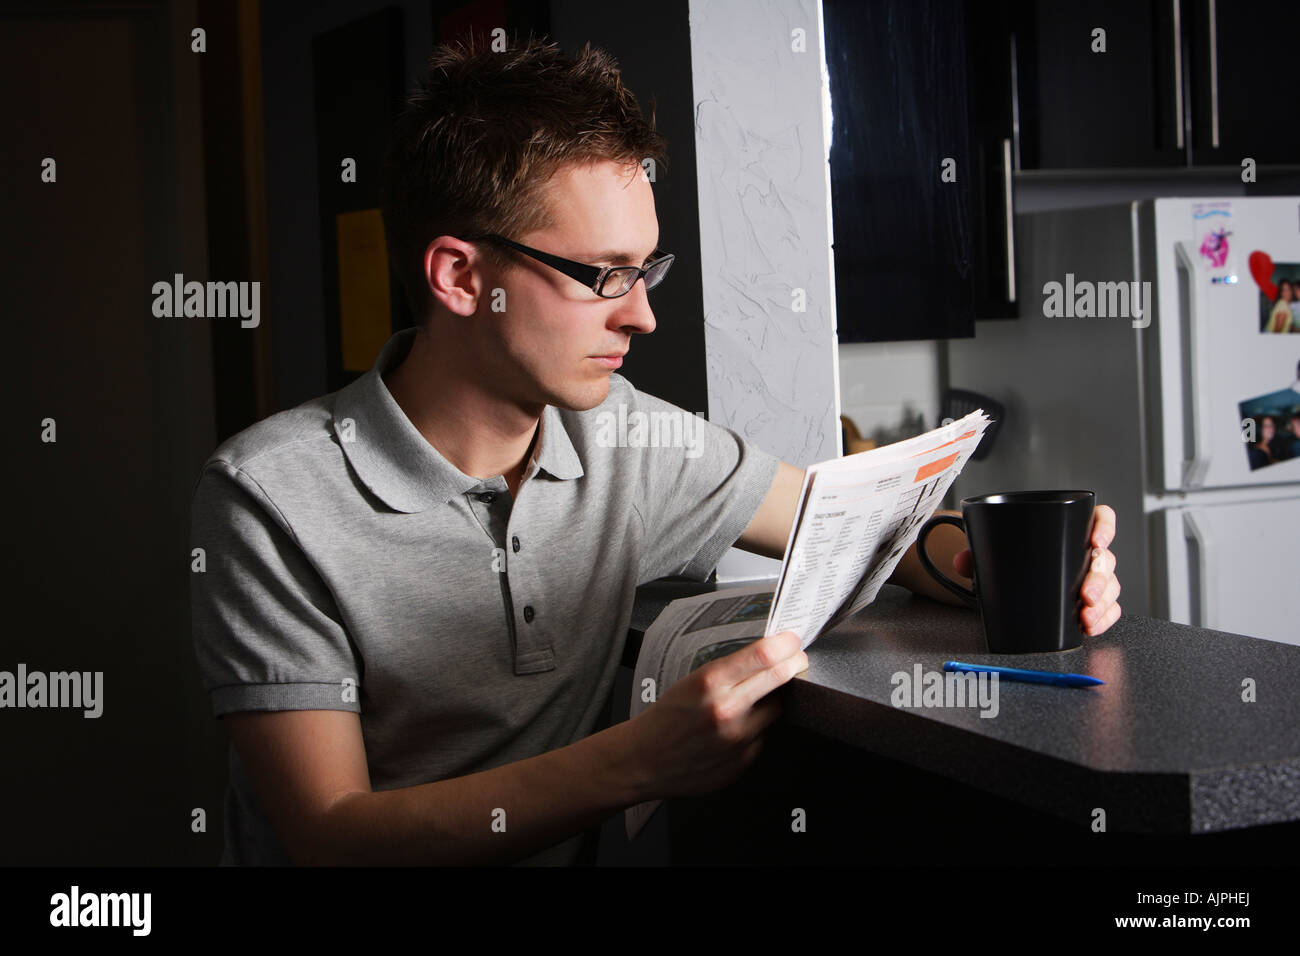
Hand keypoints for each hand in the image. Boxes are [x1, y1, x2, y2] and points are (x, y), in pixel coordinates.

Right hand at [628, 630, 806, 800]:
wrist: (643, 760)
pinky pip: (765, 736)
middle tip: (796, 659)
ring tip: (760, 696)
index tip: (792, 640)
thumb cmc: (666, 717)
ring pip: (778, 709)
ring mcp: (738, 739)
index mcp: (709, 683)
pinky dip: (759, 727)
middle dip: (795, 664)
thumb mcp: (690, 681)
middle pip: (781, 678)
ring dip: (776, 699)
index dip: (786, 644)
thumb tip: (768, 655)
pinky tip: (741, 726)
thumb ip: (729, 670)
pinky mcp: (743, 761)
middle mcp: (727, 710)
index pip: (764, 655)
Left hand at [952, 503, 1121, 636]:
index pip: (1100, 518)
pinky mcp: (1093, 602)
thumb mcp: (995, 551)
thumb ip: (977, 554)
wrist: (1009, 581)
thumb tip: (963, 561)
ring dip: (1103, 603)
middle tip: (1086, 594)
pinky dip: (1104, 619)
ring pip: (1111, 586)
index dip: (1105, 526)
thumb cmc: (1011, 558)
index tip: (1096, 541)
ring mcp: (1092, 578)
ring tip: (1086, 615)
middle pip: (1106, 559)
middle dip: (1100, 578)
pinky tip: (1091, 626)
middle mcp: (1086, 553)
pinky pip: (1109, 609)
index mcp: (1071, 529)